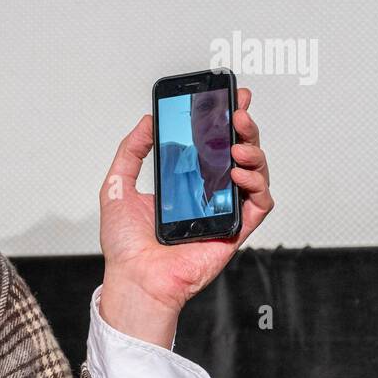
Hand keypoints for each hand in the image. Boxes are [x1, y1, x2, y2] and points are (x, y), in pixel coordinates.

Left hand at [98, 86, 273, 345]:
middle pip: (238, 152)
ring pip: (256, 172)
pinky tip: (238, 175)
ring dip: (253, 151)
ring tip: (237, 144)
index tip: (228, 97)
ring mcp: (224, 210)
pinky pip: (260, 203)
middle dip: (244, 127)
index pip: (211, 143)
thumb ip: (131, 152)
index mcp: (184, 180)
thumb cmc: (126, 246)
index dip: (223, 119)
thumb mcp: (117, 186)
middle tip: (238, 112)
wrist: (135, 279)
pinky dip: (256, 185)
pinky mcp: (236, 230)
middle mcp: (208, 192)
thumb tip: (147, 121)